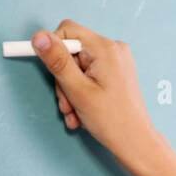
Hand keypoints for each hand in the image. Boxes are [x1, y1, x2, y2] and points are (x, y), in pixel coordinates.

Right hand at [31, 19, 158, 172]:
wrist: (136, 144)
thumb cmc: (112, 121)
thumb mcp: (77, 90)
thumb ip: (57, 62)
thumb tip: (39, 37)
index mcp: (105, 48)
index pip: (67, 31)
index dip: (52, 50)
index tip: (47, 71)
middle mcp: (113, 49)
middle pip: (72, 52)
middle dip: (63, 80)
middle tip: (66, 105)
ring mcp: (116, 61)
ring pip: (78, 67)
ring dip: (70, 91)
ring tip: (74, 114)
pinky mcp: (116, 73)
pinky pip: (90, 75)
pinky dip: (82, 93)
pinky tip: (82, 113)